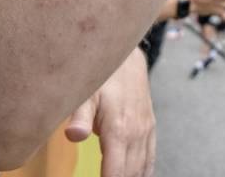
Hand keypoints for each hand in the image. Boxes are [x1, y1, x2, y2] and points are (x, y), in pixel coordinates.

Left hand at [65, 51, 155, 176]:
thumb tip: (74, 136)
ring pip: (142, 168)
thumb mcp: (86, 93)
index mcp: (119, 130)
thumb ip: (81, 116)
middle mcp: (136, 134)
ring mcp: (145, 131)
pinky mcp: (150, 127)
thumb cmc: (103, 76)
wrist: (127, 58)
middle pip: (130, 174)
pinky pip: (151, 157)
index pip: (115, 172)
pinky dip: (145, 171)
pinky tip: (138, 176)